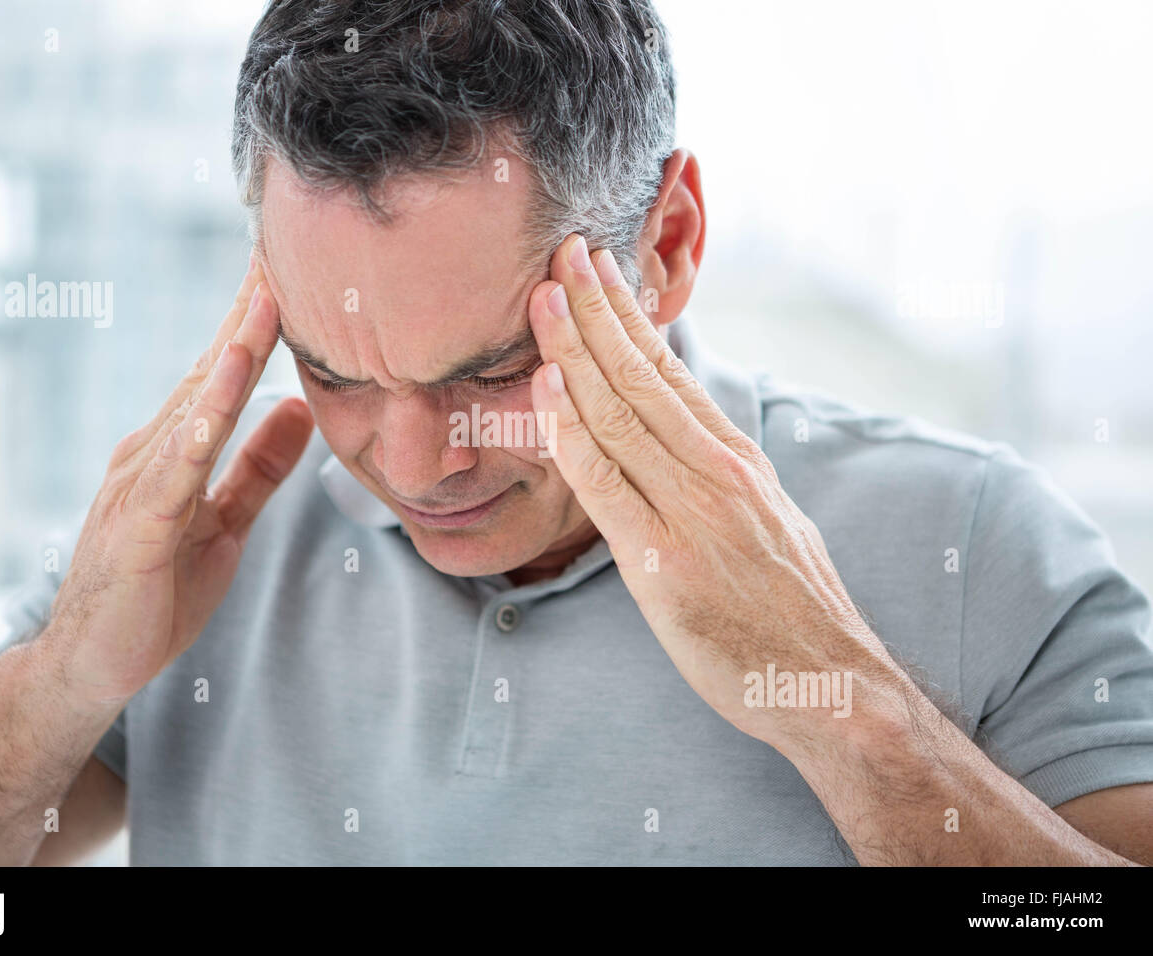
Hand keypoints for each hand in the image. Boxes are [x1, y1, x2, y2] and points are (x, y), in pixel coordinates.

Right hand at [43, 256, 313, 707]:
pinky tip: (223, 396)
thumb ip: (259, 469)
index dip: (258, 321)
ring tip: (265, 301)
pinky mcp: (138, 530)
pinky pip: (174, 473)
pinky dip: (198, 430)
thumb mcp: (226, 523)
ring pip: (193, 409)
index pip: (225, 373)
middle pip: (209, 371)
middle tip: (277, 246)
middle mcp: (153, 452)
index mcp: (177, 449)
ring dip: (231, 354)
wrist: (91, 664)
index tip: (289, 267)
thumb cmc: (155, 591)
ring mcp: (140, 486)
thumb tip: (299, 408)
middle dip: (246, 310)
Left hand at [528, 235, 904, 749]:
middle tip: (561, 249)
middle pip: (642, 374)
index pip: (671, 368)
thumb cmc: (792, 606)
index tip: (596, 267)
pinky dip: (573, 432)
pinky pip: (607, 485)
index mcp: (737, 456)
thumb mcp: (768, 517)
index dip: (627, 313)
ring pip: (621, 414)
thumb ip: (718, 473)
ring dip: (576, 350)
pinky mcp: (662, 562)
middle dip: (594, 308)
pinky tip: (548, 390)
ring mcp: (691, 511)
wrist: (831, 685)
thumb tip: (679, 436)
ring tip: (544, 296)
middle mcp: (717, 470)